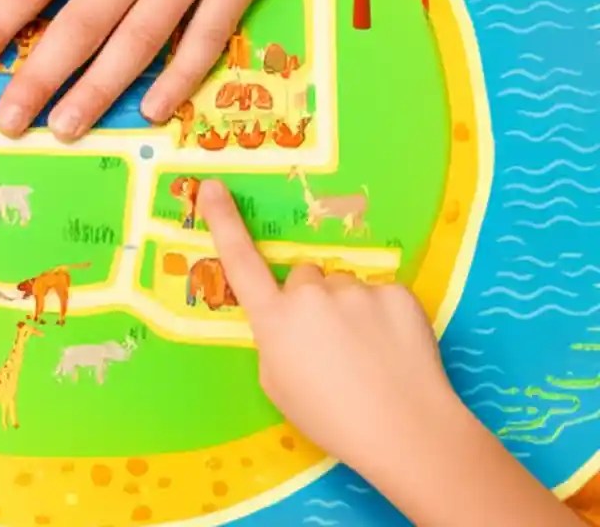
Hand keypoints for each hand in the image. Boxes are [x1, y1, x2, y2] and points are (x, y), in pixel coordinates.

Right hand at [195, 180, 459, 469]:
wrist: (405, 430)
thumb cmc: (331, 417)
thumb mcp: (278, 384)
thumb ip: (275, 342)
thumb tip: (288, 324)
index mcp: (274, 320)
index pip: (239, 261)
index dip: (223, 221)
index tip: (211, 186)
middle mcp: (310, 296)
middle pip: (304, 277)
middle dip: (311, 299)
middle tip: (330, 342)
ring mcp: (356, 290)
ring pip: (344, 286)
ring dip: (349, 308)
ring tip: (367, 351)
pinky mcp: (397, 292)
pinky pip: (380, 294)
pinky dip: (384, 315)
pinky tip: (392, 348)